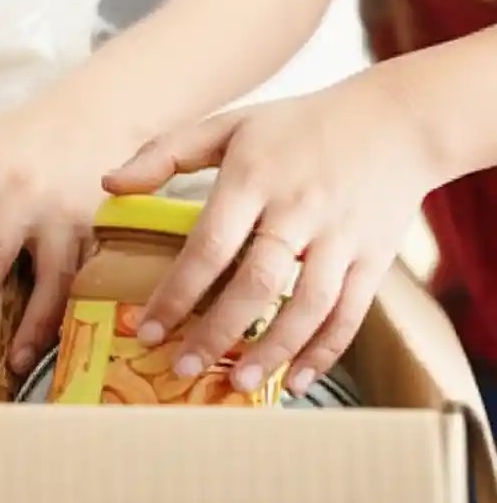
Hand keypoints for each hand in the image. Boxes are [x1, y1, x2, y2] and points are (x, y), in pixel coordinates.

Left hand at [0, 105, 137, 374]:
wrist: (91, 116)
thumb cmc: (10, 133)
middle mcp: (19, 194)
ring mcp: (60, 216)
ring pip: (47, 276)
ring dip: (30, 323)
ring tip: (11, 364)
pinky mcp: (93, 233)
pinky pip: (80, 281)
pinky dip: (67, 316)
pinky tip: (52, 347)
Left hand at [102, 72, 434, 395]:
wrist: (395, 119)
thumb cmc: (296, 126)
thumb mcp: (228, 125)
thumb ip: (165, 153)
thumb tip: (107, 184)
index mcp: (254, 177)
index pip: (209, 245)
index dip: (177, 293)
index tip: (147, 330)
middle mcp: (298, 209)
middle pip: (258, 282)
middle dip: (218, 332)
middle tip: (182, 368)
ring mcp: (341, 236)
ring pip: (309, 305)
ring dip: (274, 349)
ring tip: (238, 384)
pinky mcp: (374, 257)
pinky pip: (351, 313)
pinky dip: (325, 351)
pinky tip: (296, 380)